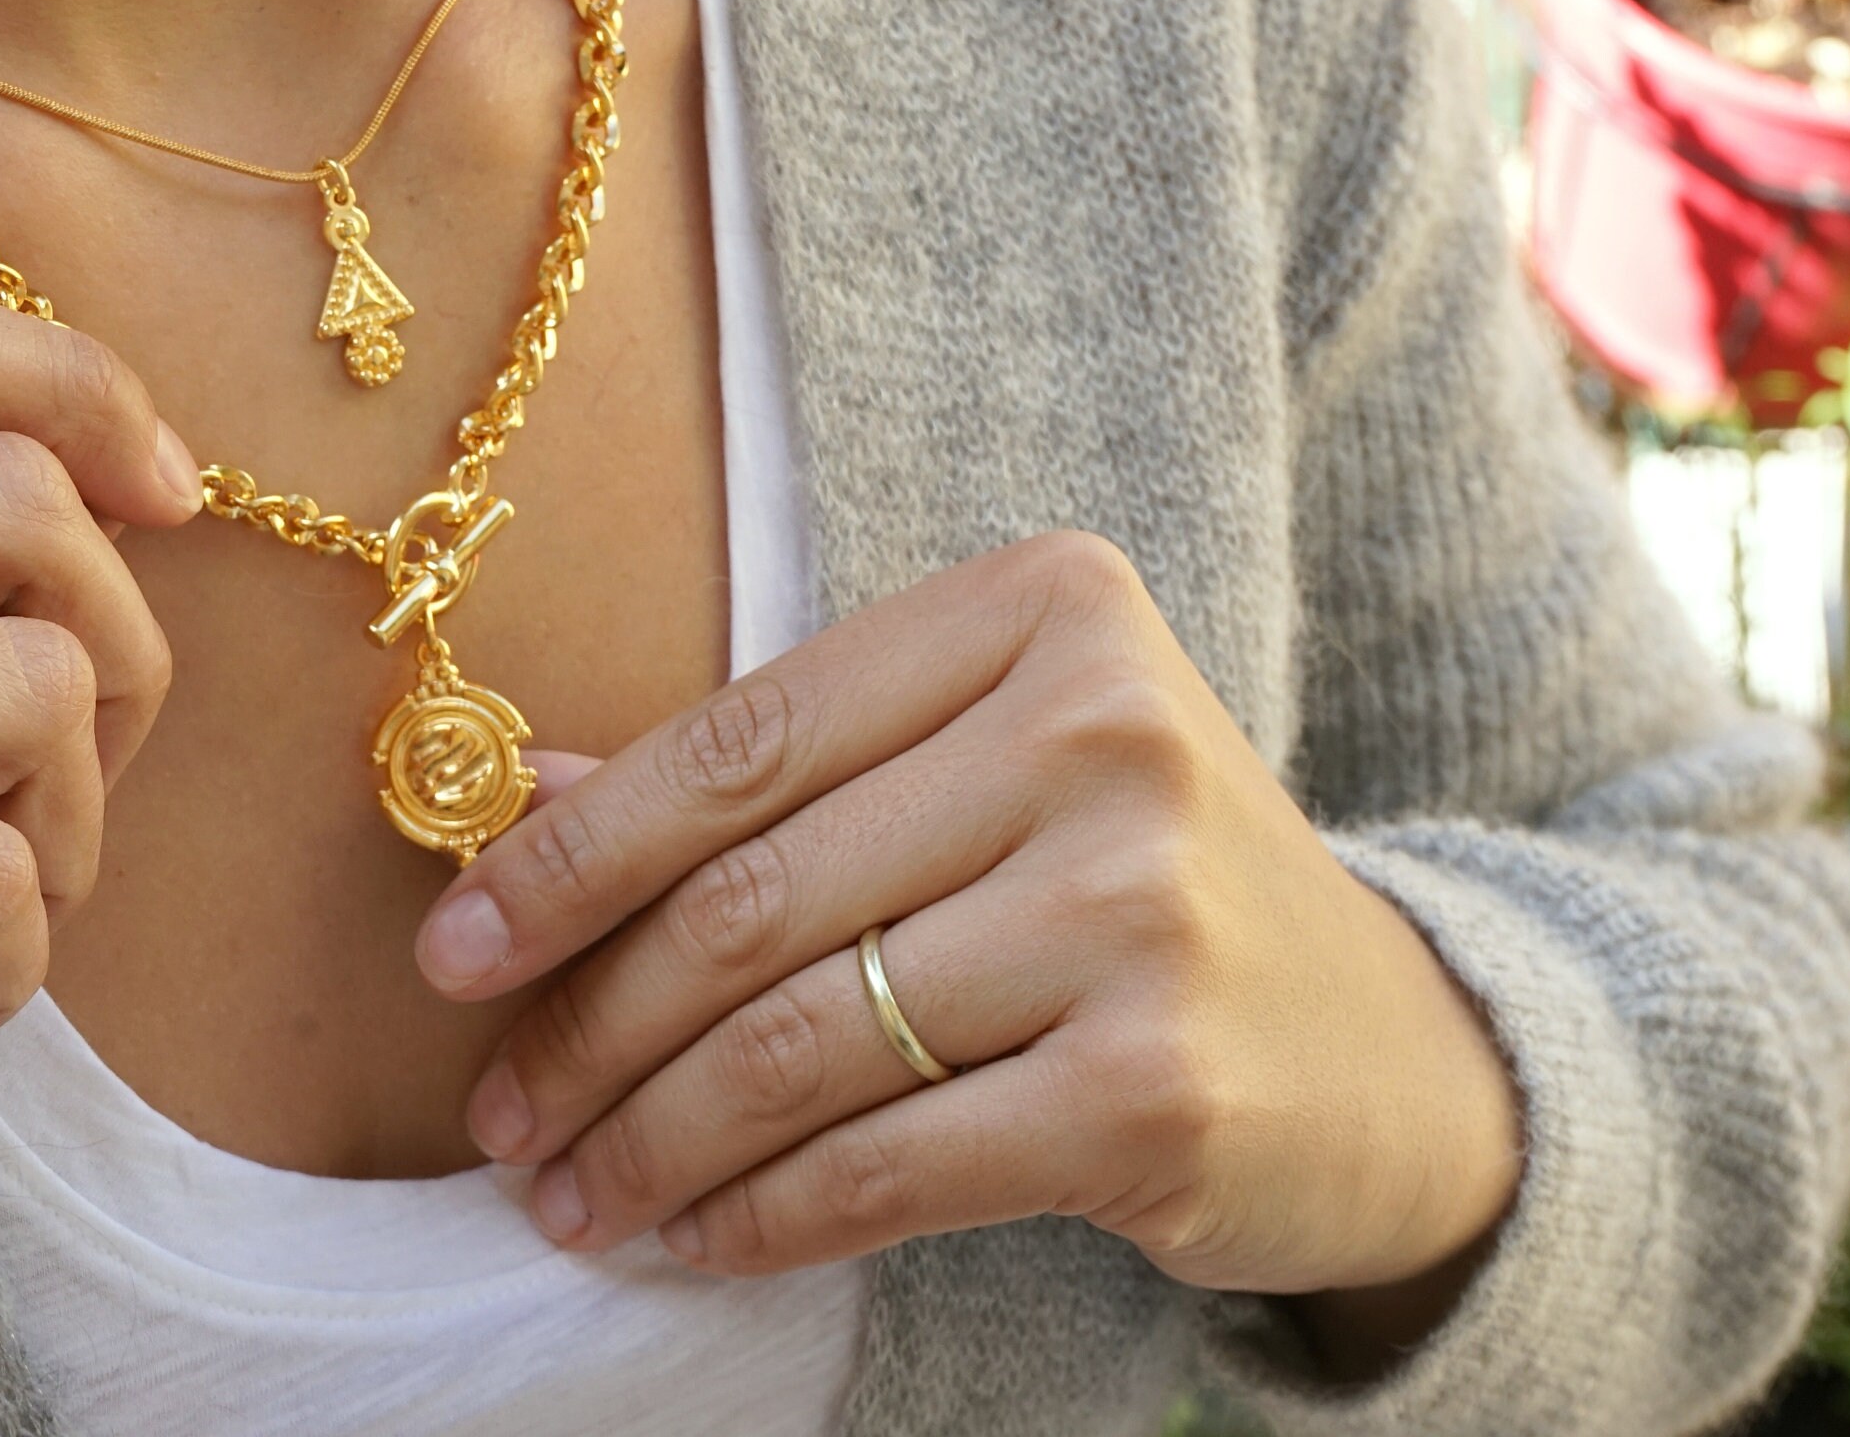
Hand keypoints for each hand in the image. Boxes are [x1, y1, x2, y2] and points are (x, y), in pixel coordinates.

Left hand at [416, 531, 1522, 1311]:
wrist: (1399, 1054)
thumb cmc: (1136, 888)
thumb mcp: (975, 778)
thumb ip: (769, 775)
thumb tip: (520, 802)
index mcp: (1044, 609)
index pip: (739, 738)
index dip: (569, 857)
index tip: (450, 955)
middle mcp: (1102, 733)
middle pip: (753, 897)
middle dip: (589, 1022)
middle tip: (498, 1112)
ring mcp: (1141, 909)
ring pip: (800, 1039)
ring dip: (649, 1135)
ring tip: (565, 1193)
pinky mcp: (1157, 1087)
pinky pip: (883, 1162)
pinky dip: (758, 1212)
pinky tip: (685, 1239)